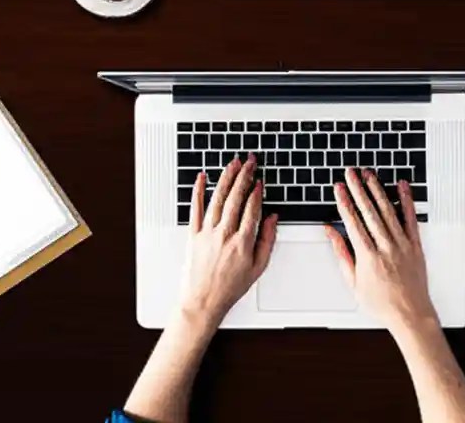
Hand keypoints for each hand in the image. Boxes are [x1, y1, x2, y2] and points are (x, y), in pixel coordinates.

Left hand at [178, 154, 277, 327]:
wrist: (202, 301)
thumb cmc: (229, 288)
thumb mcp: (258, 268)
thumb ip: (267, 240)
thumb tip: (272, 219)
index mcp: (243, 242)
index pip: (252, 209)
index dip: (257, 192)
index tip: (260, 181)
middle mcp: (224, 234)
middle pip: (236, 198)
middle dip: (244, 176)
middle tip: (250, 163)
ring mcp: (207, 233)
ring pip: (218, 198)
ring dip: (226, 178)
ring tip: (233, 164)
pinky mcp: (193, 235)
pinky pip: (195, 208)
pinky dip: (198, 191)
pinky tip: (202, 178)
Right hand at [324, 168, 436, 332]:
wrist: (410, 313)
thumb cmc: (382, 303)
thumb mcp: (353, 283)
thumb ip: (342, 254)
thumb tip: (331, 233)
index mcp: (368, 256)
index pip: (353, 221)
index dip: (344, 202)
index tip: (338, 188)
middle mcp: (385, 246)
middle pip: (369, 211)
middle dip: (358, 189)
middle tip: (350, 173)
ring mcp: (402, 244)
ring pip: (388, 210)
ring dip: (377, 190)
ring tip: (369, 174)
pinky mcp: (415, 244)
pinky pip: (411, 218)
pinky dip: (407, 200)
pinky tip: (402, 186)